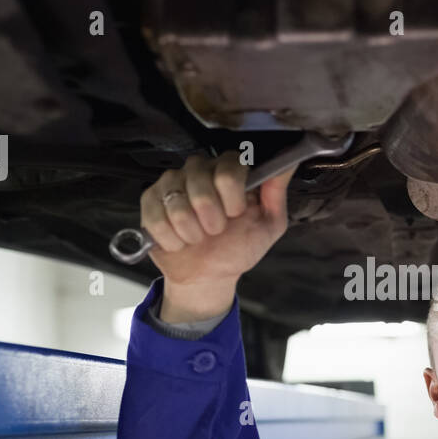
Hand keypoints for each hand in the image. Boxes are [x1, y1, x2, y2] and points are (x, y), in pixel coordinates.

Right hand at [139, 150, 296, 321]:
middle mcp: (199, 170)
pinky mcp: (149, 201)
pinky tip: (179, 242)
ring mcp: (171, 184)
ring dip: (190, 231)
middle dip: (211, 216)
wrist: (209, 275)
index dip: (232, 195)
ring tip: (198, 238)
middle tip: (216, 230)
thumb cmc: (238, 247)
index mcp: (229, 171)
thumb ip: (275, 193)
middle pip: (199, 179)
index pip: (229, 165)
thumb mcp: (268, 224)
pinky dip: (170, 238)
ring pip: (176, 200)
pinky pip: (155, 215)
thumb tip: (288, 163)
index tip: (236, 214)